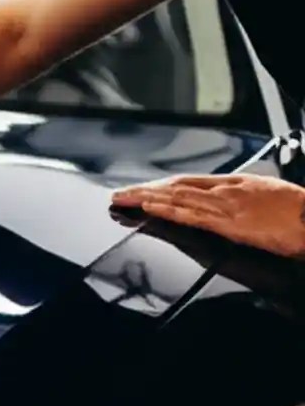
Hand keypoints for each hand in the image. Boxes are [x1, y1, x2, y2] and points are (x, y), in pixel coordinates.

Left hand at [111, 174, 304, 258]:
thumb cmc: (296, 210)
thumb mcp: (264, 193)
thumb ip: (239, 195)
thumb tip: (221, 197)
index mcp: (233, 183)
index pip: (186, 181)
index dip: (159, 185)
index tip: (140, 189)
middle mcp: (225, 191)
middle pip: (174, 187)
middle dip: (144, 190)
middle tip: (119, 194)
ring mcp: (225, 207)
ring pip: (177, 199)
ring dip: (146, 199)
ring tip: (123, 199)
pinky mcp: (229, 224)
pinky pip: (192, 216)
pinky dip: (168, 210)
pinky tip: (150, 208)